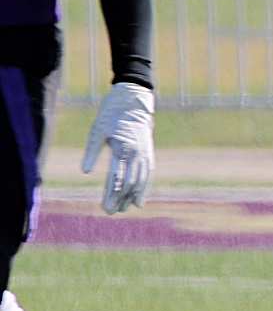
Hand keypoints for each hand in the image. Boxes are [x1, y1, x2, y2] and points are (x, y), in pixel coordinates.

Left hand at [84, 82, 154, 213]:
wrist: (133, 99)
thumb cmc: (111, 114)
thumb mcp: (97, 130)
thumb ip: (92, 152)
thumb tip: (86, 172)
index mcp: (123, 148)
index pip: (117, 178)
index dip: (111, 195)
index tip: (105, 208)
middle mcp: (137, 153)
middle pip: (130, 183)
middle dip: (121, 199)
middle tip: (111, 212)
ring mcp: (145, 153)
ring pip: (141, 180)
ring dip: (133, 196)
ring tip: (124, 209)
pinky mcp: (148, 152)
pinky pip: (148, 173)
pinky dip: (145, 187)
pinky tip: (139, 198)